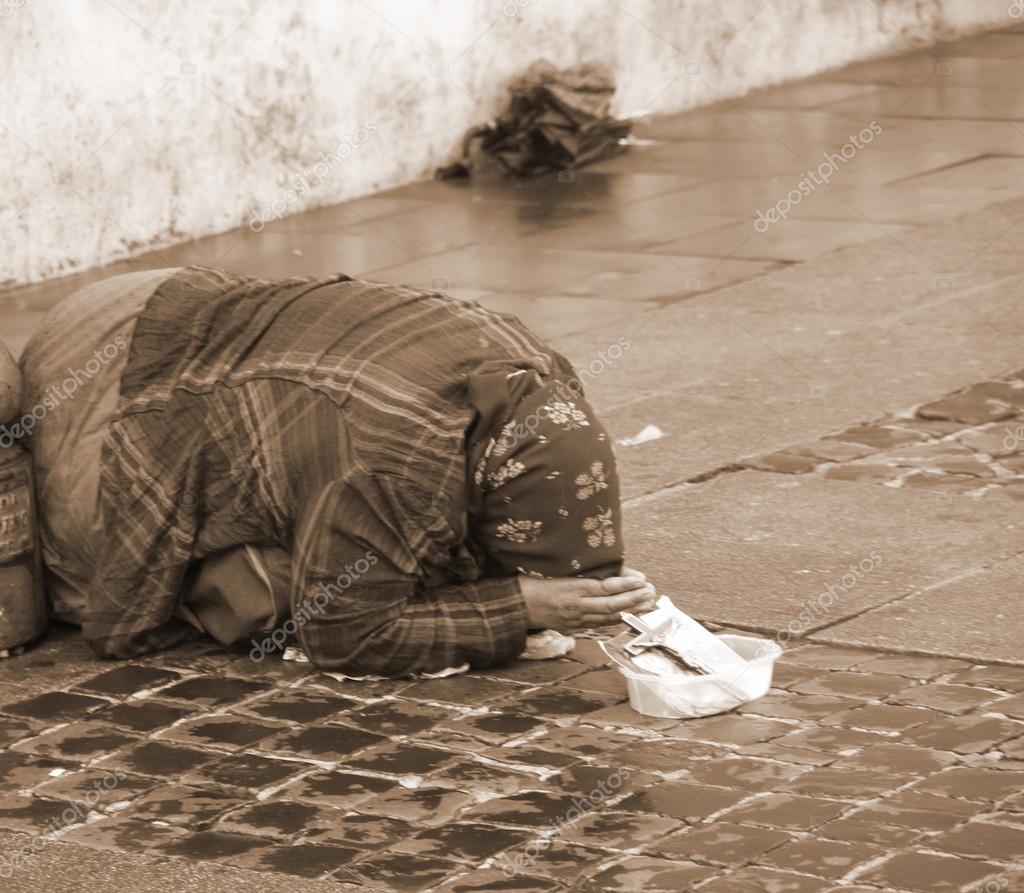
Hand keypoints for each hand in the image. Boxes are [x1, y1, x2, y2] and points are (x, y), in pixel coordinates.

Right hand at [517, 572, 657, 630]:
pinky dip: (617, 619)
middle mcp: (575, 606)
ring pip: (609, 617)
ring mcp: (575, 620)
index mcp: (571, 588)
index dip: (626, 585)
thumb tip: (612, 570)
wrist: (517, 605)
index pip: (605, 588)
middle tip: (651, 592)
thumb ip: (584, 572)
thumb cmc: (536, 582)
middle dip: (634, 599)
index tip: (642, 579)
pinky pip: (600, 624)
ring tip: (647, 603)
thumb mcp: (558, 570)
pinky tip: (630, 614)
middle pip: (611, 605)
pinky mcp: (573, 628)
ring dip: (631, 611)